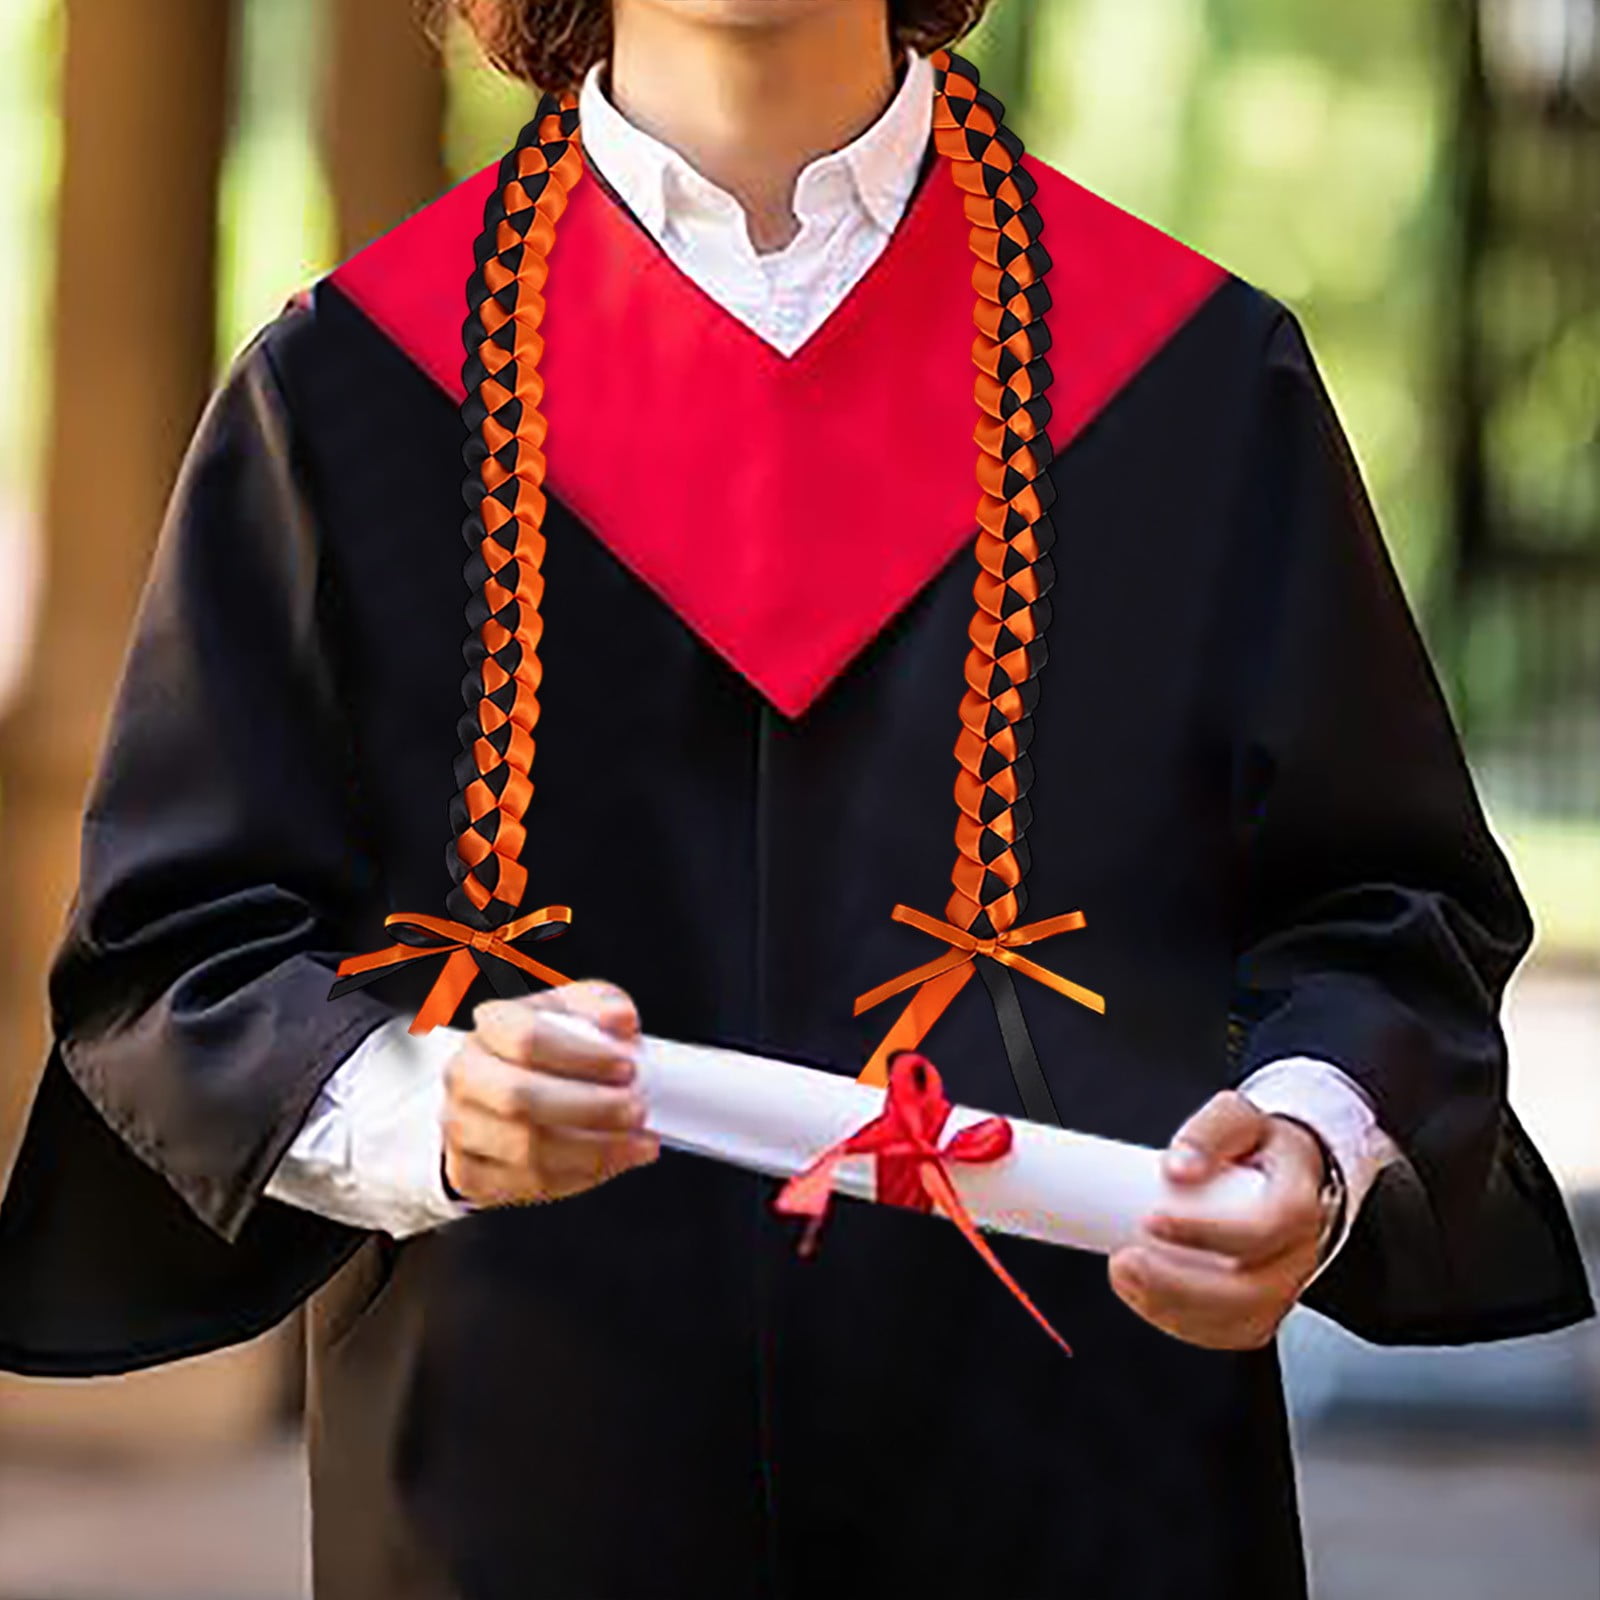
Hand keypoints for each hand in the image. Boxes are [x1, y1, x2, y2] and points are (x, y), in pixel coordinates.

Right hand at [442, 980, 659, 1206]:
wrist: (501, 1086)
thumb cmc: (548, 1044)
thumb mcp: (575, 1009)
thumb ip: (600, 1005)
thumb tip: (619, 1019)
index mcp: (490, 1026)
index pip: (527, 1039)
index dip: (582, 1056)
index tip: (627, 1066)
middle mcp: (466, 1075)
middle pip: (521, 1098)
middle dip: (591, 1109)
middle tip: (637, 1109)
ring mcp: (461, 1127)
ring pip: (526, 1151)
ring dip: (594, 1151)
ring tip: (637, 1142)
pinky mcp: (470, 1174)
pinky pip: (528, 1185)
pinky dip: (581, 1177)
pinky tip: (613, 1161)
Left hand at [1107, 1090, 1329, 1349]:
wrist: (1280, 1172)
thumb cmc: (1257, 1145)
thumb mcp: (1236, 1118)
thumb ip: (1208, 1132)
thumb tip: (1177, 1169)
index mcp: (1298, 1203)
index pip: (1265, 1229)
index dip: (1208, 1233)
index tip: (1151, 1219)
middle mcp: (1299, 1255)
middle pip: (1252, 1292)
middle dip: (1179, 1286)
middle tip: (1124, 1260)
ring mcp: (1283, 1289)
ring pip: (1237, 1323)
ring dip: (1172, 1309)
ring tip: (1122, 1274)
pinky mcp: (1261, 1310)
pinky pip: (1227, 1334)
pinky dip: (1181, 1325)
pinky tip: (1142, 1297)